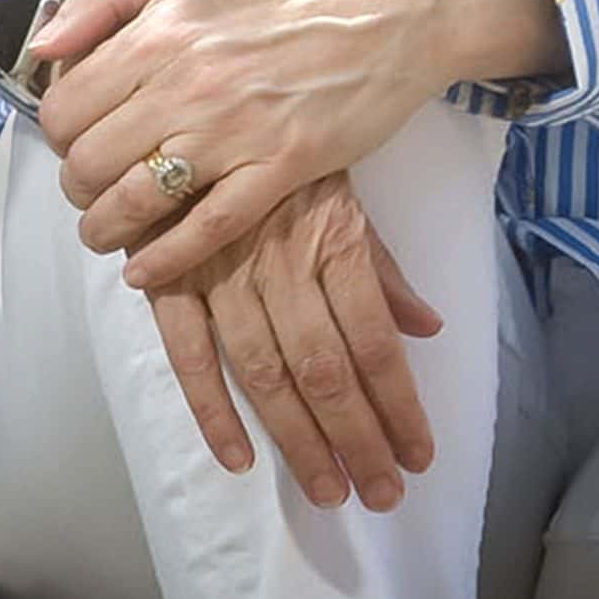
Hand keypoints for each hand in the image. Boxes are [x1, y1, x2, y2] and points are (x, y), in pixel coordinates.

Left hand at [32, 0, 440, 290]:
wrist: (378, 10)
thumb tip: (43, 46)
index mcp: (158, 31)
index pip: (67, 106)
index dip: (58, 130)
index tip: (75, 134)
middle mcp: (186, 85)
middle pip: (91, 162)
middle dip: (77, 183)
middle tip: (89, 184)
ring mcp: (234, 132)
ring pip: (135, 203)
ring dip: (105, 228)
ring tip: (105, 229)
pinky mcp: (279, 169)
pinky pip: (204, 232)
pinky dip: (164, 260)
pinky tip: (144, 268)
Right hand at [145, 170, 441, 511]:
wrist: (199, 105)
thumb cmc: (284, 154)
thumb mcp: (344, 193)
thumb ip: (380, 266)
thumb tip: (428, 328)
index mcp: (333, 237)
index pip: (374, 339)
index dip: (398, 403)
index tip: (418, 455)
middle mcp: (281, 261)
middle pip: (325, 367)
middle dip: (358, 438)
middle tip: (382, 494)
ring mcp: (221, 272)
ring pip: (265, 372)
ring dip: (298, 440)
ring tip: (330, 492)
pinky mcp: (170, 277)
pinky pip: (189, 355)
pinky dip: (211, 411)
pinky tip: (240, 459)